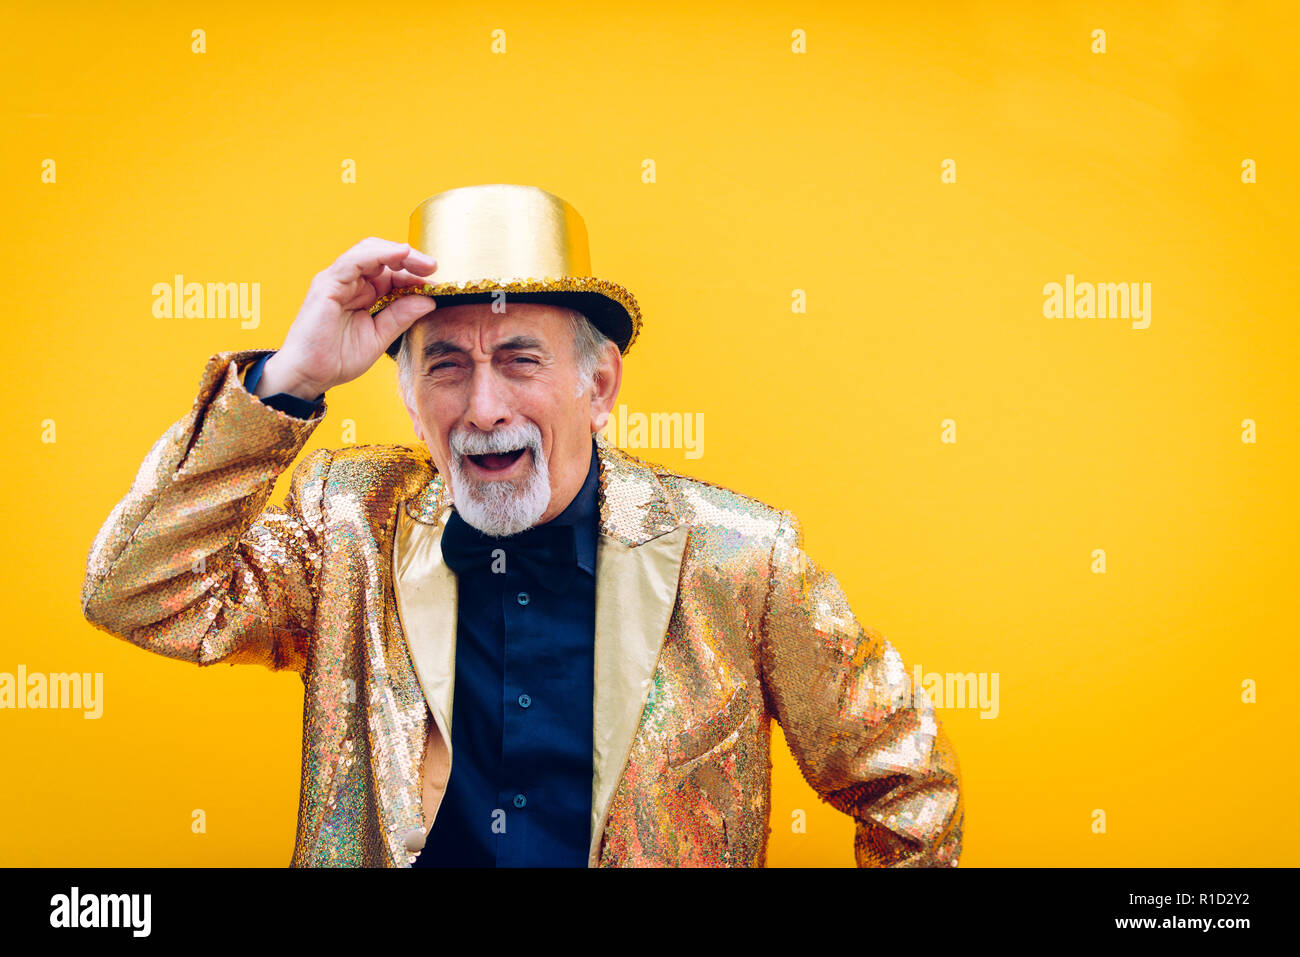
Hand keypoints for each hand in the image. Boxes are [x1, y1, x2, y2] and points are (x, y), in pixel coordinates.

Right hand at [255, 238, 438, 399]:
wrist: (308, 375)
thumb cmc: (337, 359)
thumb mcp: (379, 337)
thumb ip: (401, 316)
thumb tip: (428, 300)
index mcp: (362, 293)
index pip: (391, 273)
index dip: (414, 275)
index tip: (436, 285)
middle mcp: (349, 282)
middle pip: (383, 256)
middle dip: (410, 258)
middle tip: (433, 267)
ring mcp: (337, 280)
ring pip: (369, 251)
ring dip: (398, 253)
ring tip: (422, 262)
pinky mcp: (327, 284)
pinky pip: (354, 260)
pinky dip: (379, 254)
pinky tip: (399, 255)